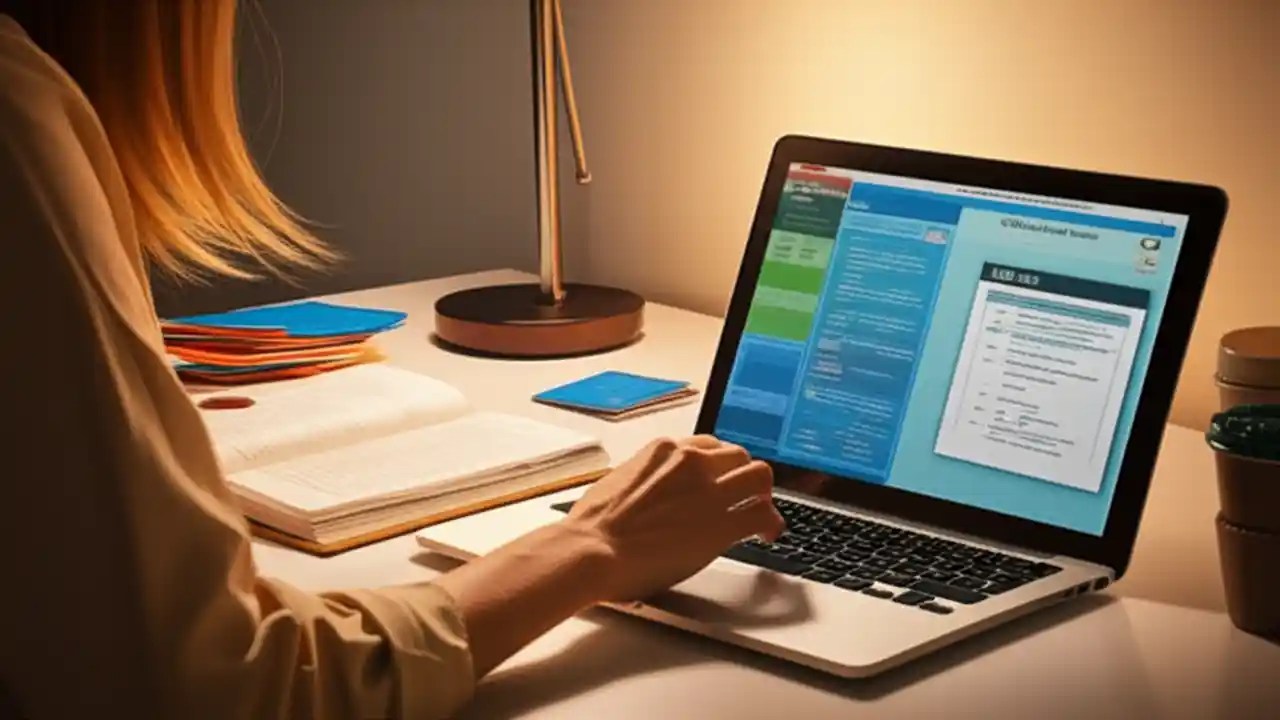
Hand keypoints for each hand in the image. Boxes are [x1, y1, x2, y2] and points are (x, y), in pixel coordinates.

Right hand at [564, 435, 783, 603]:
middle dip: (743, 476)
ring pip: (759, 477)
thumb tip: (653, 489)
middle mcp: (691, 461)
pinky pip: (762, 514)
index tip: (721, 478)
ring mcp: (709, 490)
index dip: (719, 464)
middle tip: (743, 497)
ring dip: (762, 494)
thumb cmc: (594, 526)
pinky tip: (768, 535)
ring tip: (760, 513)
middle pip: (738, 456)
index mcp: (665, 449)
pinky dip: (771, 524)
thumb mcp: (620, 481)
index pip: (708, 445)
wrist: (592, 550)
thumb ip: (648, 477)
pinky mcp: (721, 523)